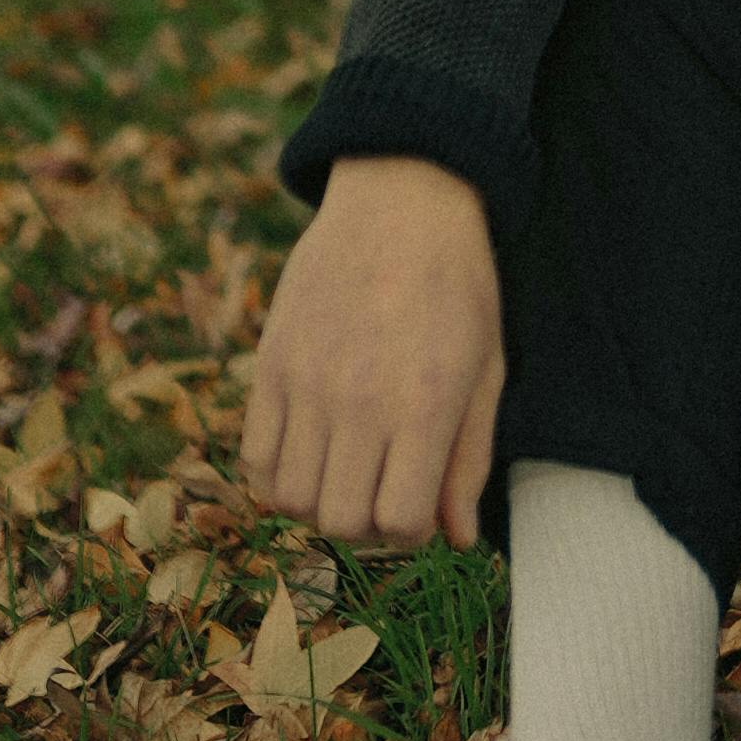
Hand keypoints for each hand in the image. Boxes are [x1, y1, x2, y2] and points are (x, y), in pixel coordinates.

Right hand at [242, 156, 502, 544]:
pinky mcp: (271, 363)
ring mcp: (307, 382)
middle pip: (340, 520)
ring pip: (290, 497)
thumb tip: (459, 540)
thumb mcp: (487, 370)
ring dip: (318, 500)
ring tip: (343, 469)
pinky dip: (276, 472)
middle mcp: (360, 401)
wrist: (402, 200)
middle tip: (379, 488)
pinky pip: (254, 455)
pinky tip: (307, 450)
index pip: (400, 522)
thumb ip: (470, 459)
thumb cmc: (459, 287)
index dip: (411, 528)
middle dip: (364, 522)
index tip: (418, 502)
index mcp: (425, 405)